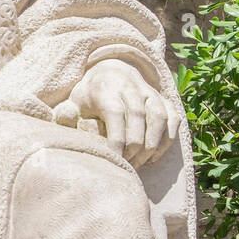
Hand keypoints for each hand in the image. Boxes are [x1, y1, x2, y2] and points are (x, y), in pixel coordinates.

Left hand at [53, 59, 178, 167]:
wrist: (110, 73)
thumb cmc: (89, 96)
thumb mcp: (73, 102)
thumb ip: (66, 113)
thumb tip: (66, 117)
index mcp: (105, 86)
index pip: (115, 112)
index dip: (116, 138)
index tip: (113, 159)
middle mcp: (130, 85)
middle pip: (138, 116)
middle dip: (134, 145)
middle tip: (126, 166)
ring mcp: (149, 90)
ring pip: (159, 116)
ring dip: (152, 144)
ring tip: (140, 164)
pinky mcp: (163, 98)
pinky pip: (173, 118)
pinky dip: (166, 139)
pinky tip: (153, 156)